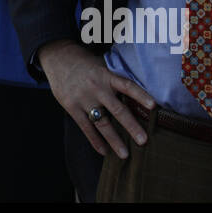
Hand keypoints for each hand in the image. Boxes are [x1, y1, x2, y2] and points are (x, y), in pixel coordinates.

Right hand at [37, 40, 154, 159]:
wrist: (58, 58)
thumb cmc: (85, 63)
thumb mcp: (101, 65)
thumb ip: (115, 80)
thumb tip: (136, 96)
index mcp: (106, 76)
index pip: (127, 86)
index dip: (140, 95)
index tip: (153, 106)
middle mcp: (97, 88)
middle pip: (117, 110)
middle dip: (131, 126)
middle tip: (144, 141)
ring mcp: (83, 99)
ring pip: (102, 123)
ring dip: (114, 140)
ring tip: (125, 154)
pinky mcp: (71, 106)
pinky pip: (85, 127)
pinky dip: (95, 140)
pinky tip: (104, 151)